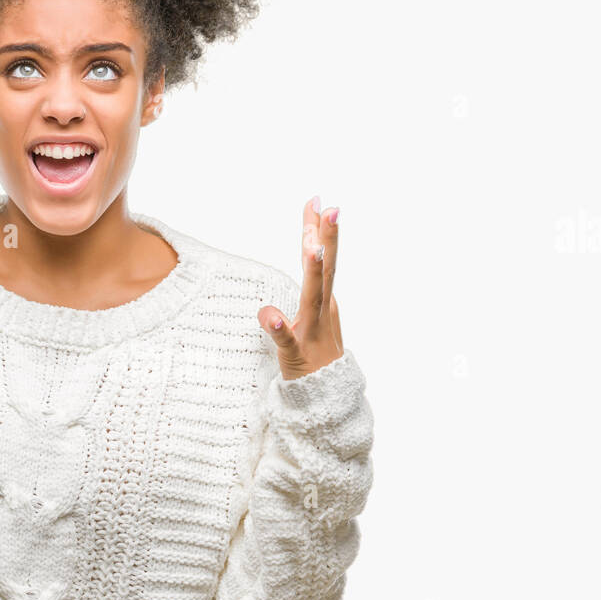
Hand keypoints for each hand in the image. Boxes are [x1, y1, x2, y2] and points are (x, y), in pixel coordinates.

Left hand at [259, 195, 344, 379]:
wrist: (325, 398)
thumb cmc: (316, 352)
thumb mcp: (315, 311)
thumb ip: (312, 279)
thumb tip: (311, 243)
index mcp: (325, 301)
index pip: (321, 258)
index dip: (318, 230)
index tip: (316, 200)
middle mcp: (322, 311)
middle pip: (325, 270)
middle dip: (328, 239)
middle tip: (331, 208)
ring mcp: (311, 331)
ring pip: (312, 298)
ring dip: (313, 273)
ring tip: (313, 248)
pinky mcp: (296, 354)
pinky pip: (285, 340)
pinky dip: (279, 327)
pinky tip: (269, 314)